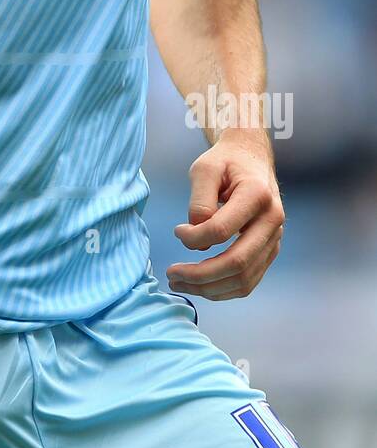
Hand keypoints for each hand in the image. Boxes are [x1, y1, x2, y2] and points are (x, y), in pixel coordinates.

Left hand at [166, 130, 284, 300]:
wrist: (252, 157)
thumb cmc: (226, 161)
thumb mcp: (205, 168)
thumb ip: (199, 202)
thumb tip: (196, 239)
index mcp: (257, 194)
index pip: (222, 230)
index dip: (194, 238)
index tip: (177, 231)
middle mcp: (272, 220)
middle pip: (237, 262)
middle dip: (200, 275)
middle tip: (172, 275)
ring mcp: (275, 238)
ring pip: (244, 279)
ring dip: (210, 288)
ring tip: (180, 284)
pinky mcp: (270, 250)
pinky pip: (249, 280)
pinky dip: (223, 289)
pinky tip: (200, 285)